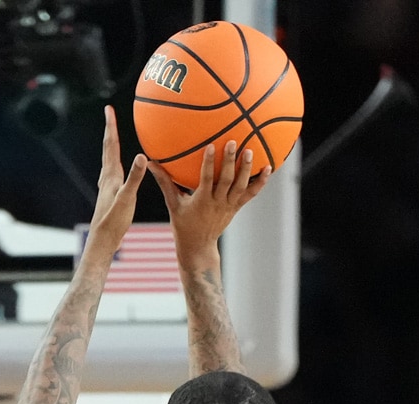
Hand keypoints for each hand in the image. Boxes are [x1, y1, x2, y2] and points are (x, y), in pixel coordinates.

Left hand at [83, 106, 147, 261]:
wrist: (103, 241)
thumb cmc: (114, 222)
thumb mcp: (127, 199)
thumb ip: (135, 178)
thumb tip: (141, 156)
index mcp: (111, 175)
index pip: (111, 145)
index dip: (111, 126)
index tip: (109, 109)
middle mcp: (106, 177)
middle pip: (108, 148)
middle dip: (110, 130)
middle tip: (110, 114)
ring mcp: (107, 186)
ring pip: (109, 159)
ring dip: (111, 144)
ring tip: (112, 135)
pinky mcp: (109, 194)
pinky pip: (112, 171)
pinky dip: (115, 161)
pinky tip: (117, 167)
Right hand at [151, 141, 271, 267]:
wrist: (199, 247)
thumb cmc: (183, 224)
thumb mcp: (173, 204)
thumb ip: (164, 182)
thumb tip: (150, 162)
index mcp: (201, 201)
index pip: (205, 180)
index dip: (208, 164)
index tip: (211, 146)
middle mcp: (217, 203)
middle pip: (226, 181)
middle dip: (230, 162)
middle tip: (234, 142)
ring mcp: (229, 206)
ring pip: (240, 187)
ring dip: (246, 169)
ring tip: (250, 150)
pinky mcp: (236, 207)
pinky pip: (251, 194)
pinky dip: (261, 182)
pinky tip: (269, 166)